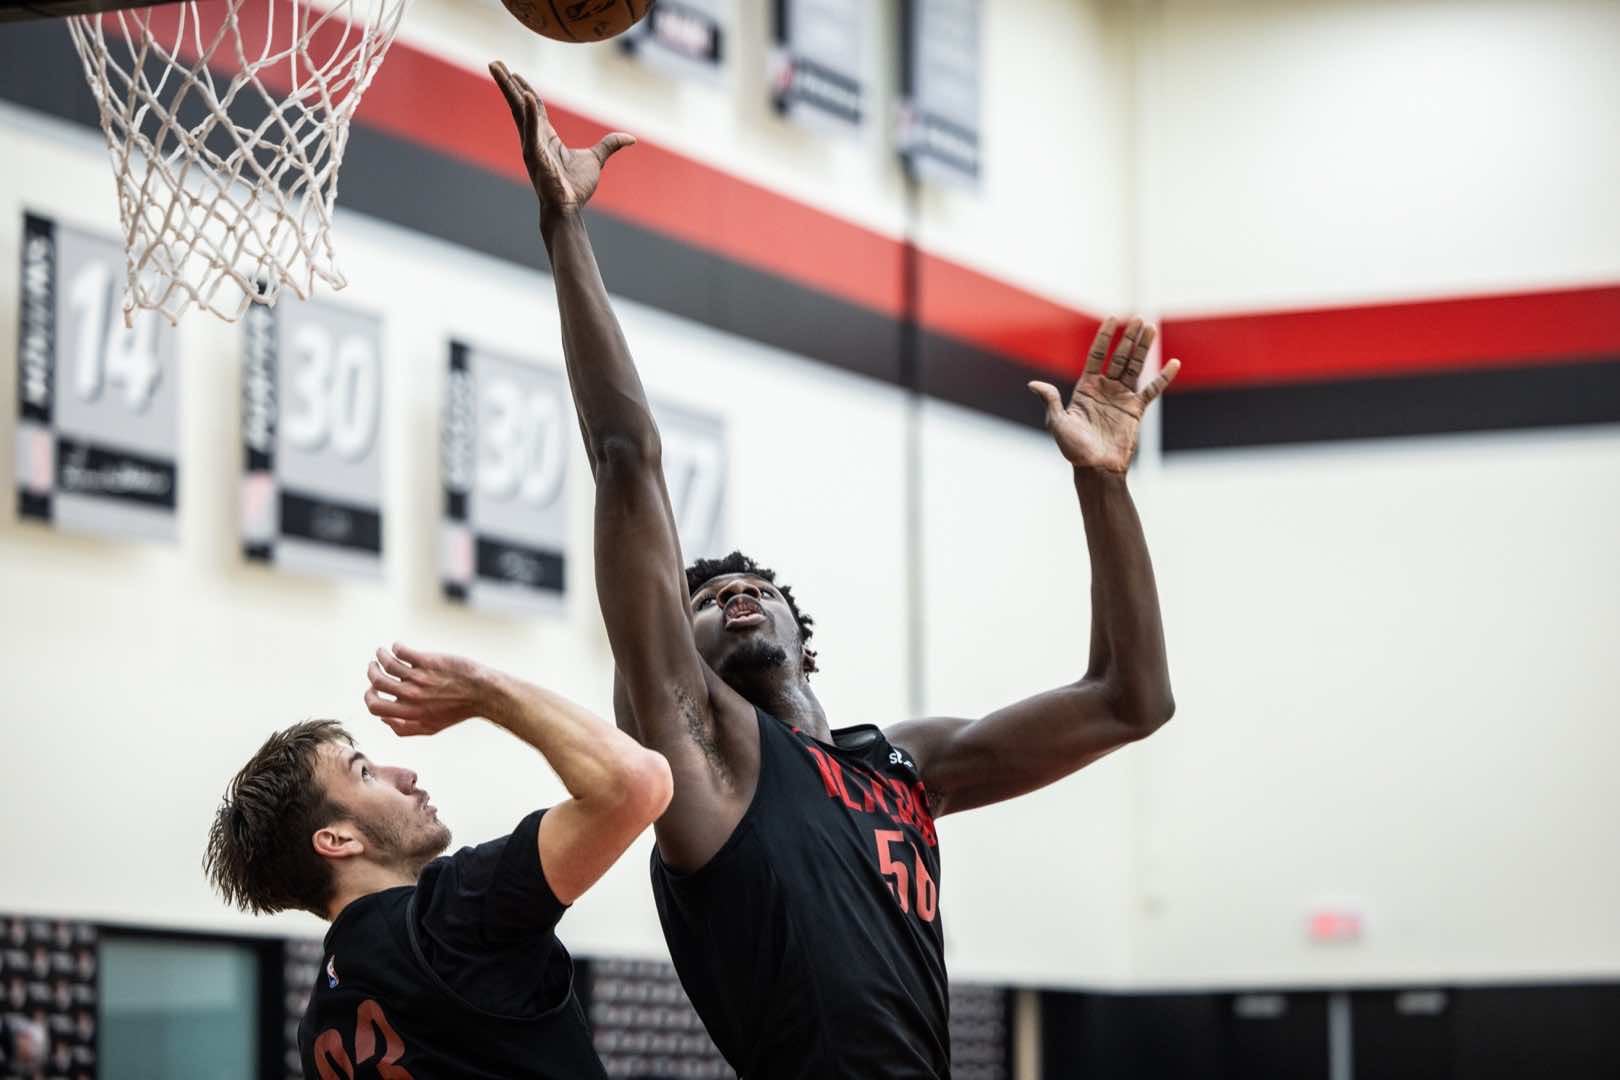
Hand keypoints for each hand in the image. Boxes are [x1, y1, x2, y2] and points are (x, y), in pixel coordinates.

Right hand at [365, 644, 492, 737]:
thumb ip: (404, 728)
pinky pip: (402, 651)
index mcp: (410, 713)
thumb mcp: (430, 728)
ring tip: (381, 652)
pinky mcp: (428, 661)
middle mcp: (412, 696)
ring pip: (387, 663)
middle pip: (377, 682)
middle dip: (371, 672)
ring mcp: (420, 677)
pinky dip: (395, 647)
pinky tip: (398, 646)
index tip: (373, 688)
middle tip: (373, 666)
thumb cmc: (457, 710)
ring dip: (380, 656)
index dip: (369, 697)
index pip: (375, 707)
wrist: (484, 693)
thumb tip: (384, 720)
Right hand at [489, 60, 634, 219]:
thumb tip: (630, 138)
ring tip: (498, 68)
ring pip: (518, 111)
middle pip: (519, 104)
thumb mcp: (596, 159)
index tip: (515, 73)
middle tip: (494, 62)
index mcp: (545, 137)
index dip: (525, 89)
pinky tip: (526, 95)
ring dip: (508, 89)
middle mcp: (534, 139)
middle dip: (506, 83)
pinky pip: (532, 131)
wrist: (569, 209)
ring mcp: (532, 146)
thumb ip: (609, 145)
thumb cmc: (576, 188)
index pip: (533, 107)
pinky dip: (530, 113)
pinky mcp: (536, 156)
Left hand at [1028, 316, 1180, 472]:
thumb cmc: (1073, 449)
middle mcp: (1104, 389)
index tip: (1112, 318)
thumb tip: (1033, 385)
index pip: (1096, 355)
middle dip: (1128, 338)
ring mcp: (1121, 398)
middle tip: (1139, 318)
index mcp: (1086, 388)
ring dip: (1143, 348)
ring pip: (1135, 367)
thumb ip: (1050, 401)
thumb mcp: (1058, 424)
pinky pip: (1152, 390)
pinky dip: (1163, 377)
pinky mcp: (1135, 410)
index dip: (1104, 337)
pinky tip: (1174, 363)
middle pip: (1119, 357)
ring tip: (1151, 328)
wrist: (1096, 469)